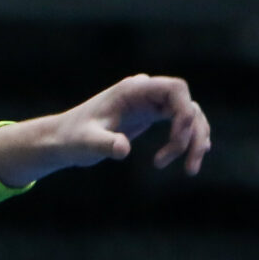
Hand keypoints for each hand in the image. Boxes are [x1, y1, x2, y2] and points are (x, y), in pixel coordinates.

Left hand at [0, 74, 209, 188]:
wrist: (63, 140)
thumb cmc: (72, 139)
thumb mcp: (86, 143)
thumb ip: (103, 144)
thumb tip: (122, 149)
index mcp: (133, 90)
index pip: (176, 88)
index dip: (185, 113)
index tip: (178, 140)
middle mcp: (146, 92)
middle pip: (187, 104)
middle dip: (194, 134)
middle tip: (188, 166)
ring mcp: (150, 103)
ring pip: (189, 116)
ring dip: (195, 141)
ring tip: (190, 170)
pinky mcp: (151, 115)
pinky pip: (181, 124)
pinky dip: (188, 141)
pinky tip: (186, 161)